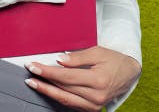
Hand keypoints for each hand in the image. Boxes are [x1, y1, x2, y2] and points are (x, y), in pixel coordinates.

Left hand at [25, 46, 141, 110]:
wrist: (129, 74)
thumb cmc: (113, 60)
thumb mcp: (98, 52)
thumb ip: (78, 57)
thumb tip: (59, 60)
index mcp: (99, 80)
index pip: (67, 76)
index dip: (48, 72)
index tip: (34, 66)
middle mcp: (96, 96)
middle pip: (64, 89)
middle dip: (44, 80)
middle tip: (30, 73)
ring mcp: (94, 105)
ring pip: (65, 99)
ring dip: (47, 91)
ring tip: (34, 84)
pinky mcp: (92, 109)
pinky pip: (70, 105)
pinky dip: (58, 97)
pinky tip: (48, 90)